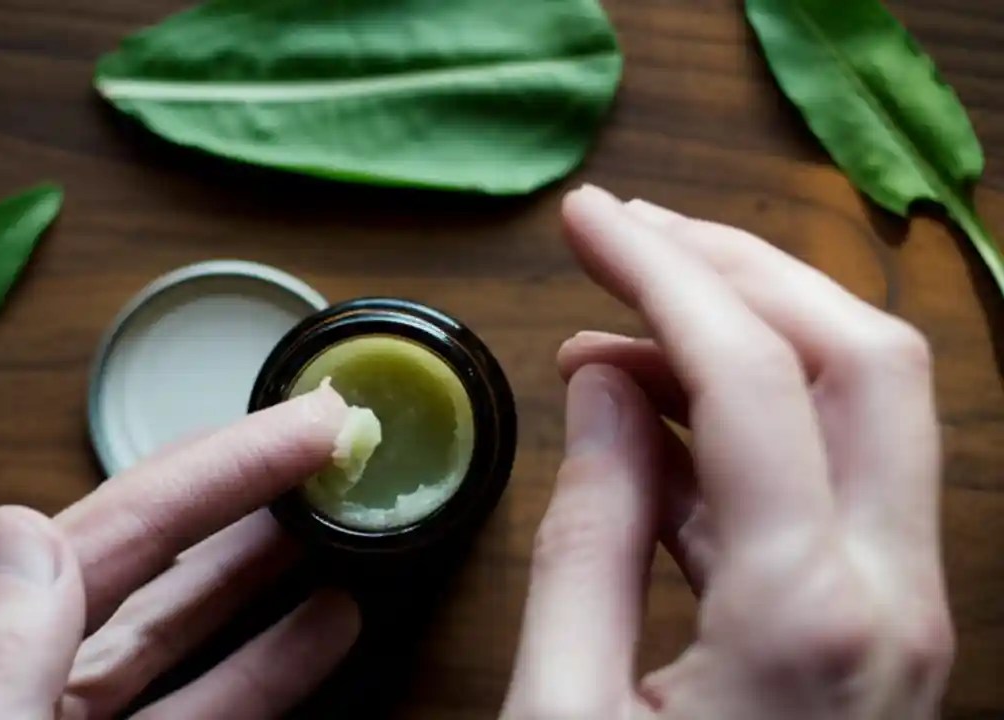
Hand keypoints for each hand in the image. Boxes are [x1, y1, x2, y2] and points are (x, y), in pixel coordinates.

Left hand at [0, 386, 359, 718]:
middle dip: (236, 510)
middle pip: (145, 576)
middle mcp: (7, 697)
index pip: (105, 539)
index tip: (303, 429)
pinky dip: (257, 679)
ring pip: (175, 647)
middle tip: (318, 459)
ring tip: (331, 538)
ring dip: (259, 590)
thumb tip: (19, 528)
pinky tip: (314, 644)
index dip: (214, 474)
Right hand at [504, 186, 952, 718]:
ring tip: (615, 328)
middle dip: (741, 268)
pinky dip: (747, 426)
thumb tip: (601, 389)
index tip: (586, 221)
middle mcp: (891, 598)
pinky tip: (652, 421)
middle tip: (630, 235)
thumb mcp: (561, 710)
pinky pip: (834, 486)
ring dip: (748, 337)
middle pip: (862, 359)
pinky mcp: (882, 631)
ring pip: (865, 412)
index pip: (751, 375)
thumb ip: (583, 545)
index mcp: (806, 616)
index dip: (662, 272)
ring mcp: (904, 615)